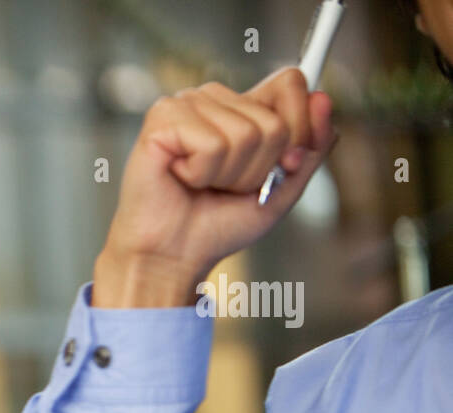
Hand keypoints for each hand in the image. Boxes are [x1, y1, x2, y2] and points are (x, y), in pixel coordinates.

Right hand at [93, 67, 335, 307]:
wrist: (172, 256)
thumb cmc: (216, 226)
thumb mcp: (283, 189)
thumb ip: (312, 147)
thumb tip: (323, 97)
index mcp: (242, 108)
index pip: (290, 83)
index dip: (300, 127)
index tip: (284, 165)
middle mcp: (214, 98)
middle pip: (274, 122)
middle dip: (258, 169)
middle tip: (224, 186)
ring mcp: (186, 104)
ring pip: (245, 134)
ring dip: (228, 176)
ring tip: (200, 184)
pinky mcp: (162, 119)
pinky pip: (212, 145)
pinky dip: (201, 174)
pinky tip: (180, 177)